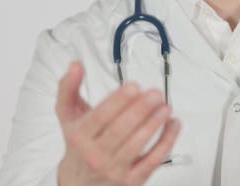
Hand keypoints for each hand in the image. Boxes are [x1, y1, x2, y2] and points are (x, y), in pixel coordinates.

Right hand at [55, 61, 180, 185]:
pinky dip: (166, 141)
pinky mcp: (131, 180)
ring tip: (165, 106)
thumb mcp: (67, 116)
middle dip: (140, 109)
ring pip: (137, 144)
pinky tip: (173, 124)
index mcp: (79, 136)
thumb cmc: (78, 144)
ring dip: (154, 123)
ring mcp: (114, 169)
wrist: (79, 182)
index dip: (118, 100)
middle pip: (120, 130)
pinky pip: (153, 160)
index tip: (134, 86)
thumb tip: (75, 65)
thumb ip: (68, 88)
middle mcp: (95, 155)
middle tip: (155, 93)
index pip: (100, 116)